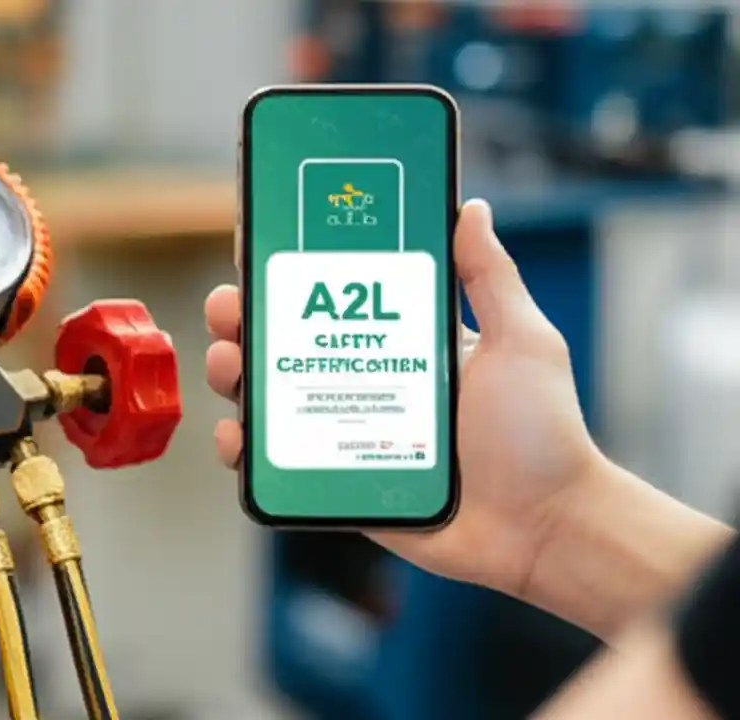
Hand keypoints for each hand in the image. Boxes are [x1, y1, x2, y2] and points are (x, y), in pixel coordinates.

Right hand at [205, 200, 603, 601]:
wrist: (543, 529)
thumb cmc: (543, 436)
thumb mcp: (521, 342)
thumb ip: (491, 276)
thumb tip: (473, 208)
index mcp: (403, 342)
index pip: (334, 294)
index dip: (291, 269)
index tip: (262, 245)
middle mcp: (367, 381)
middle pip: (285, 340)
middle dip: (242, 317)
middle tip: (229, 308)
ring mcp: (348, 432)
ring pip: (268, 396)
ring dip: (232, 373)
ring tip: (228, 365)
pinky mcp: (338, 481)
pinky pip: (276, 461)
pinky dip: (242, 446)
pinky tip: (237, 434)